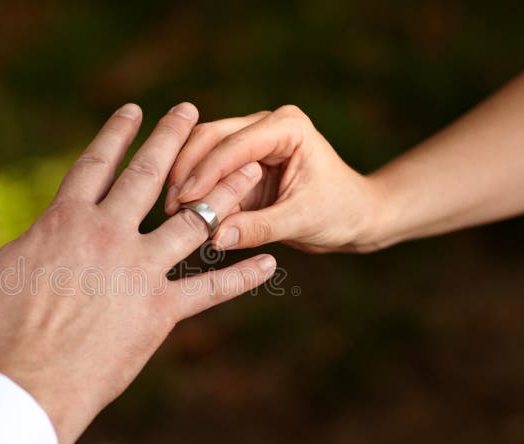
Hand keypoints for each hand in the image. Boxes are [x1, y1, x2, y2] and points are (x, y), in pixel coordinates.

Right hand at [0, 103, 276, 443]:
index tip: (133, 110)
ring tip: (251, 168)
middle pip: (149, 175)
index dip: (116, 132)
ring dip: (225, 191)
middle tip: (193, 112)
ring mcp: (139, 270)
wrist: (26, 387)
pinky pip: (210, 289)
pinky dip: (241, 275)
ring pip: (193, 220)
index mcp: (65, 220)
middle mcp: (109, 234)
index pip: (95, 163)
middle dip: (174, 139)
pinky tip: (269, 261)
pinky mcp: (161, 310)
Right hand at [164, 105, 385, 252]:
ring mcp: (250, 139)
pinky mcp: (240, 160)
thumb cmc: (338, 212)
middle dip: (187, 170)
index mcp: (288, 127)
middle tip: (169, 206)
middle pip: (210, 137)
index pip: (236, 144)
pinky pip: (208, 168)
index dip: (207, 171)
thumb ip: (259, 228)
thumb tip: (214, 237)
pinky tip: (179, 209)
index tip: (184, 200)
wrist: (353, 214)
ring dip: (184, 177)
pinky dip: (194, 186)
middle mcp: (266, 124)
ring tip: (171, 211)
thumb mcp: (302, 221)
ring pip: (202, 148)